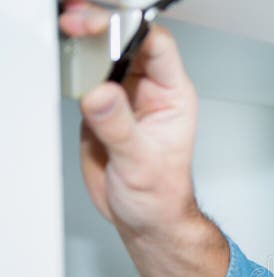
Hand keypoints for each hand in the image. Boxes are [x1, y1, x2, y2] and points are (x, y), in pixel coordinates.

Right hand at [60, 0, 198, 234]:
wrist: (144, 218)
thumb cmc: (161, 195)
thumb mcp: (142, 164)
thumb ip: (120, 128)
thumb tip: (101, 94)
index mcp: (173, 96)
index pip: (157, 46)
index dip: (132, 30)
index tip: (106, 28)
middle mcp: (149, 91)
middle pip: (126, 41)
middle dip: (102, 27)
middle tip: (77, 24)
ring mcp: (123, 98)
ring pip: (103, 54)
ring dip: (83, 42)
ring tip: (66, 35)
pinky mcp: (99, 108)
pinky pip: (84, 76)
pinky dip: (71, 66)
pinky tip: (62, 60)